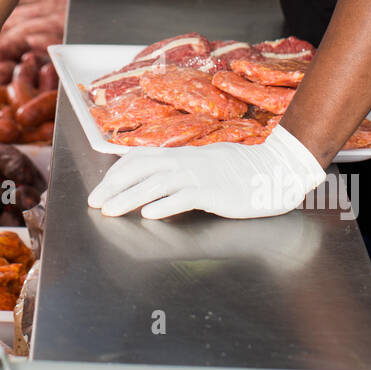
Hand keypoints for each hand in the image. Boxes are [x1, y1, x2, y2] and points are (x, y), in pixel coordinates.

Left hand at [86, 125, 327, 219]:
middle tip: (95, 202)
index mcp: (182, 155)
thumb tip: (156, 177)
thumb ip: (181, 169)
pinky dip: (164, 205)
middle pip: (140, 170)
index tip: (101, 187)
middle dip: (113, 186)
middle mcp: (186, 162)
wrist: (275, 170)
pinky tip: (150, 215)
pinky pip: (184, 198)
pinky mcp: (214, 192)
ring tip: (111, 210)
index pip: (140, 158)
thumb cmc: (241, 170)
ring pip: (156, 184)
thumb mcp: (205, 164)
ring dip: (129, 198)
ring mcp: (199, 176)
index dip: (117, 172)